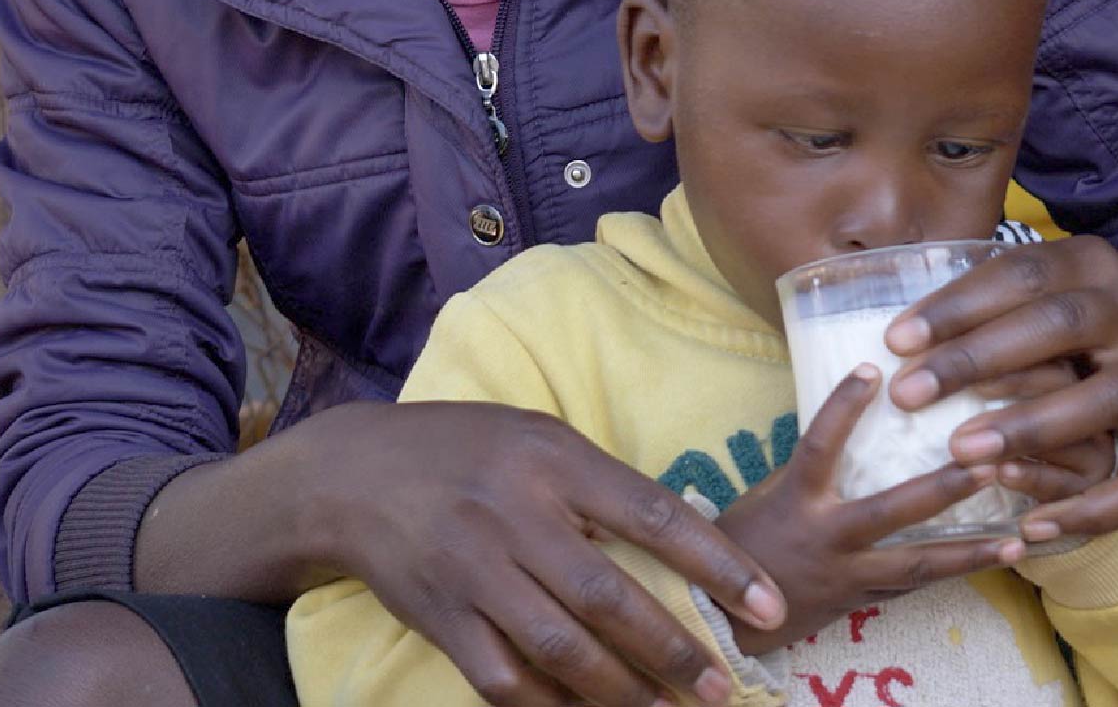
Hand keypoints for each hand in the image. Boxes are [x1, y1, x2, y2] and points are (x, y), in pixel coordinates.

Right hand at [313, 400, 787, 706]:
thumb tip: (677, 545)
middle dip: (675, 650)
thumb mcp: (536, 437)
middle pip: (609, 596)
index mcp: (554, 459)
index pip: (654, 515)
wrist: (348, 475)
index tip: (769, 604)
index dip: (719, 565)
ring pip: (561, 647)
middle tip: (722, 686)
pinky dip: (550, 705)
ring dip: (623, 690)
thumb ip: (599, 486)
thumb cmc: (462, 448)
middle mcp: (515, 514)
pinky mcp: (440, 616)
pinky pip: (504, 678)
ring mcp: (473, 570)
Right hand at [715, 366, 1023, 655]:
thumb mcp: (767, 496)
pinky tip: (987, 565)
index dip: (842, 407)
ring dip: (971, 552)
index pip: (819, 445)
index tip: (872, 370)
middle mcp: (825, 537)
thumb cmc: (743, 542)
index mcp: (795, 500)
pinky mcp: (859, 602)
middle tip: (990, 466)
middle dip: (943, 490)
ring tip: (1018, 541)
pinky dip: (948, 573)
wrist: (725, 617)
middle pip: (892, 512)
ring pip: (917, 564)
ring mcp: (846, 575)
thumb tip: (853, 422)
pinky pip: (911, 587)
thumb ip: (809, 469)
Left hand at [879, 237, 1117, 541]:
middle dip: (978, 359)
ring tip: (961, 451)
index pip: (1022, 273)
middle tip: (910, 393)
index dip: (958, 305)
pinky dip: (1087, 510)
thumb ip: (992, 295)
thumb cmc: (1085, 327)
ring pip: (1101, 399)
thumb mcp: (1053, 288)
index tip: (897, 340)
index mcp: (1095, 265)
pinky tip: (1029, 526)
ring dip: (1028, 426)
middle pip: (1058, 327)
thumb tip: (895, 319)